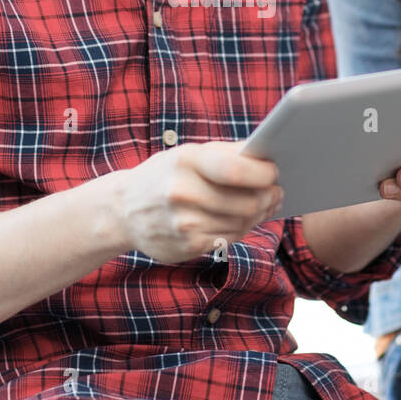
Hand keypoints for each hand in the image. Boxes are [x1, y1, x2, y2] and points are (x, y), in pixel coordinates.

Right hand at [115, 141, 281, 263]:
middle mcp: (182, 192)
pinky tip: (242, 220)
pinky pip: (230, 238)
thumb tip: (268, 156)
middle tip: (277, 193)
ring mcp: (184, 222)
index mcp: (185, 161)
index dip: (263, 174)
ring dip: (258, 215)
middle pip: (247, 201)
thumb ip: (227, 153)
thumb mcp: (188, 154)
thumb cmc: (166, 175)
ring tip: (264, 206)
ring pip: (243, 222)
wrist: (123, 209)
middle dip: (269, 197)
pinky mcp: (187, 246)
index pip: (236, 170)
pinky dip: (241, 229)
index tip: (274, 172)